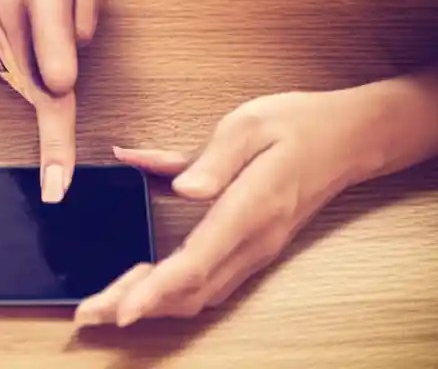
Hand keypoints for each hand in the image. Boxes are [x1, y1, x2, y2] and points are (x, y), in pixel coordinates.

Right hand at [0, 0, 100, 201]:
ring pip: (16, 78)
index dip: (57, 133)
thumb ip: (81, 20)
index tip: (57, 177)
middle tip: (58, 177)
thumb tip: (66, 75)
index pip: (54, 75)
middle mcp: (3, 8)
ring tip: (56, 87)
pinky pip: (4, 61)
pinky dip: (25, 68)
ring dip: (41, 90)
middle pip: (31, 87)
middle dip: (51, 127)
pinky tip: (36, 49)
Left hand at [75, 89, 386, 326]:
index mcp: (251, 209)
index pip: (196, 263)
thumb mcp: (250, 123)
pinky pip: (207, 283)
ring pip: (199, 295)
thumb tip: (181, 187)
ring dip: (150, 305)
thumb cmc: (298, 124)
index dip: (155, 291)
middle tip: (89, 313)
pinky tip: (138, 286)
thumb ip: (213, 159)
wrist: (349, 139)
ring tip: (104, 306)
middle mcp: (254, 240)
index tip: (121, 309)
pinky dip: (170, 293)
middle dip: (136, 306)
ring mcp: (256, 250)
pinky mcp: (252, 248)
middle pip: (190, 291)